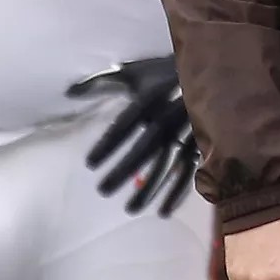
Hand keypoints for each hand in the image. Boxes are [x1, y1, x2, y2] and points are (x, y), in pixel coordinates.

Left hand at [70, 58, 196, 215]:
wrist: (210, 70)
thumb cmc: (165, 73)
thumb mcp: (135, 73)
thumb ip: (102, 82)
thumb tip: (70, 93)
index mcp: (151, 97)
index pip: (125, 124)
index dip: (108, 144)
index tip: (90, 164)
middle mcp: (170, 115)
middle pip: (146, 147)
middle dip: (125, 169)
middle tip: (103, 190)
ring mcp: (188, 131)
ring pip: (168, 163)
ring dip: (150, 187)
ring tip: (130, 209)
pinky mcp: (203, 143)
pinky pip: (189, 171)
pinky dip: (177, 192)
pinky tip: (163, 210)